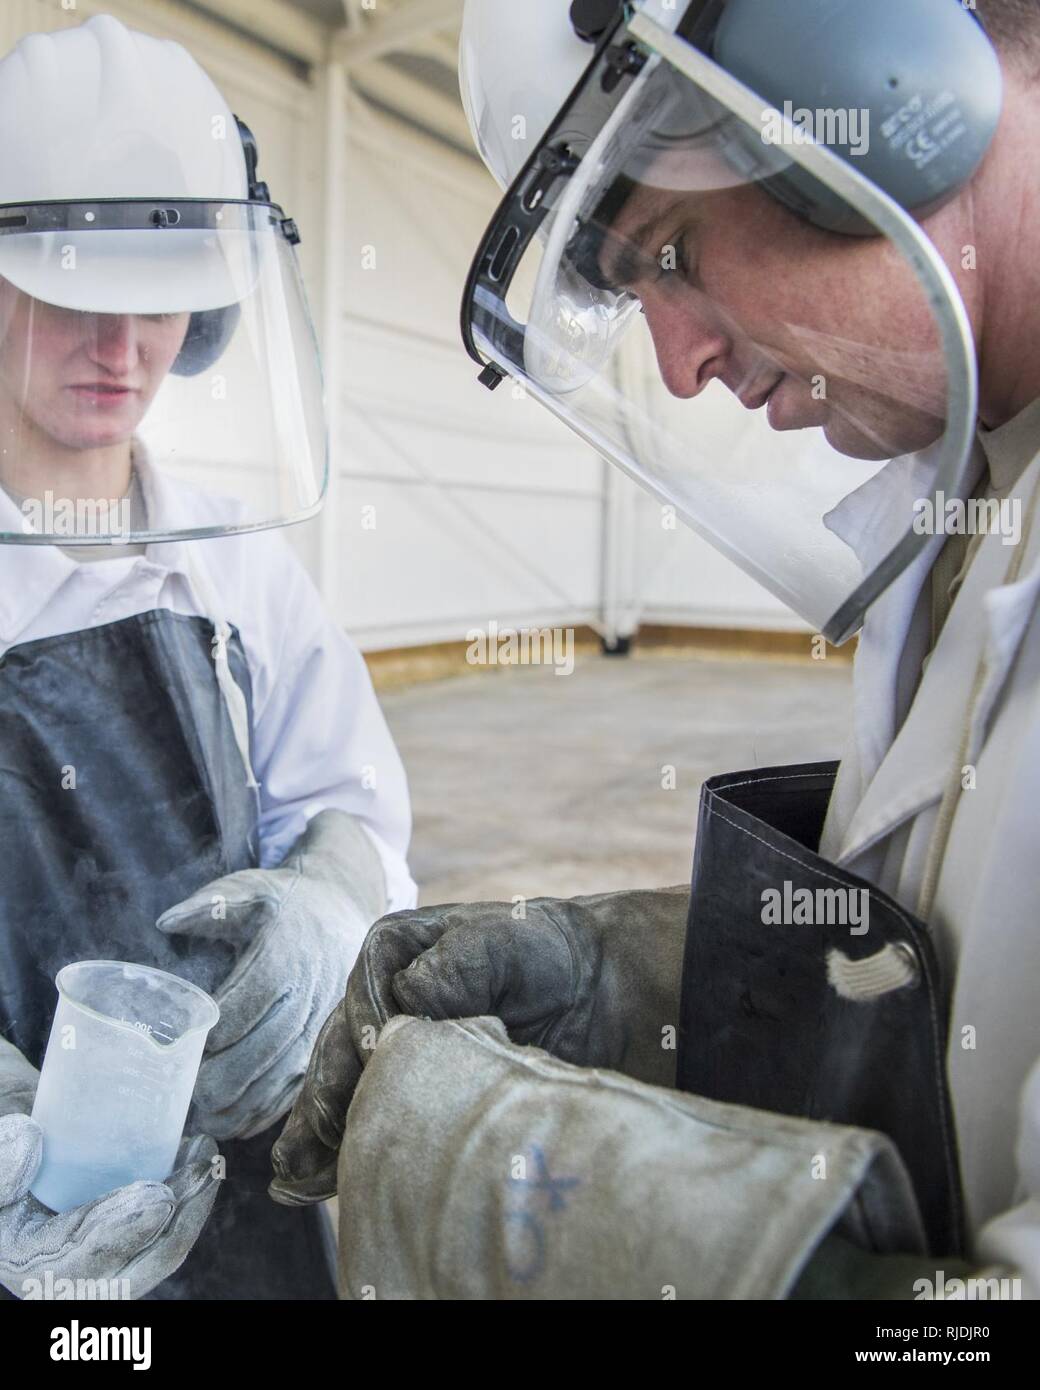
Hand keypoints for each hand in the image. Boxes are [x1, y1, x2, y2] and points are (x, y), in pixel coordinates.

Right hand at [0, 1042, 220, 1300]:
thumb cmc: (3, 1148)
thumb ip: (0, 1157)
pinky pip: (162, 1229)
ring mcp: (101, 1254)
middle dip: (177, 1223)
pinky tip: (197, 1157)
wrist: (15, 1138)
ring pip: (156, 1249)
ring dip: (191, 1207)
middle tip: (203, 1170)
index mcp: (27, 1262)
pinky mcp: (124, 1232)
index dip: (122, 1233)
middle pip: (133, 1267)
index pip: (82, 1264)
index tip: (158, 1194)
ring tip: (208, 1157)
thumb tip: (30, 1138)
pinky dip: (186, 1198)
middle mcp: (68, 1273)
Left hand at [157, 810, 386, 1140]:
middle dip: (229, 1073)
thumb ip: (212, 903)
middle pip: (273, 1039)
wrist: (344, 911)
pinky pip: (302, 1081)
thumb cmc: (287, 902)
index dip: (224, 1024)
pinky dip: (270, 1108)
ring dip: (247, 1100)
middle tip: (189, 1095)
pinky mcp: (328, 1040)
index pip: (258, 992)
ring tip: (205, 1120)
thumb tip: (167, 922)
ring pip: (288, 1068)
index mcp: (291, 948)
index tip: (189, 1044)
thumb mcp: (252, 888)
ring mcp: (324, 1018)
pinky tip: (236, 1124)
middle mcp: (313, 986)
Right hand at [269, 886, 688, 1205]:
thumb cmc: (548, 953)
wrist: (594, 992)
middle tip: (333, 1131)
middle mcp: (380, 1000)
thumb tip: (411, 992)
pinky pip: (361, 1119)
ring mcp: (389, 1050)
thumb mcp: (509, 942)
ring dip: (318, 1135)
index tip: (376, 1058)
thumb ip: (460, 960)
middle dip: (330, 1094)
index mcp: (393, 952)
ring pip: (338, 1092)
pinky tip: (308, 1185)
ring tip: (298, 1178)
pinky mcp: (405, 1091)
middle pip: (338, 1049)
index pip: (362, 994)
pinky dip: (334, 1152)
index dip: (366, 1029)